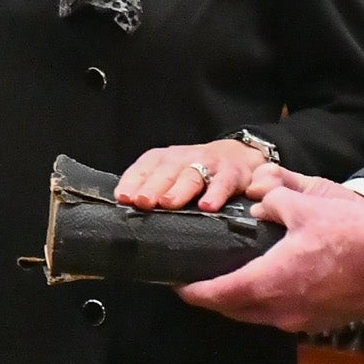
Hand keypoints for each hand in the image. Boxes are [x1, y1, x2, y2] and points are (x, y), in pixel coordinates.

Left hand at [115, 136, 278, 212]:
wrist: (238, 157)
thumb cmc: (196, 172)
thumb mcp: (171, 176)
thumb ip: (149, 188)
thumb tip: (124, 205)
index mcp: (165, 159)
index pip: (145, 167)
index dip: (133, 181)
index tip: (124, 198)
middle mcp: (184, 158)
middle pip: (166, 171)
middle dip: (153, 186)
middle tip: (142, 202)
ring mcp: (209, 164)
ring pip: (192, 175)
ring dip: (179, 189)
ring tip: (169, 203)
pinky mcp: (232, 173)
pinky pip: (223, 183)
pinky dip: (216, 194)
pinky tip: (208, 207)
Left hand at [182, 176, 363, 334]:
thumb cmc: (350, 234)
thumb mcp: (308, 205)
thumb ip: (276, 201)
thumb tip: (262, 202)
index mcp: (269, 283)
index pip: (217, 295)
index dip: (193, 291)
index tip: (178, 285)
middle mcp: (281, 310)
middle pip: (235, 310)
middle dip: (215, 298)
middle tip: (202, 281)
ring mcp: (303, 321)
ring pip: (259, 316)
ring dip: (243, 302)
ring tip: (236, 280)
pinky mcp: (323, 322)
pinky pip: (284, 316)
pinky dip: (271, 303)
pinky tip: (276, 283)